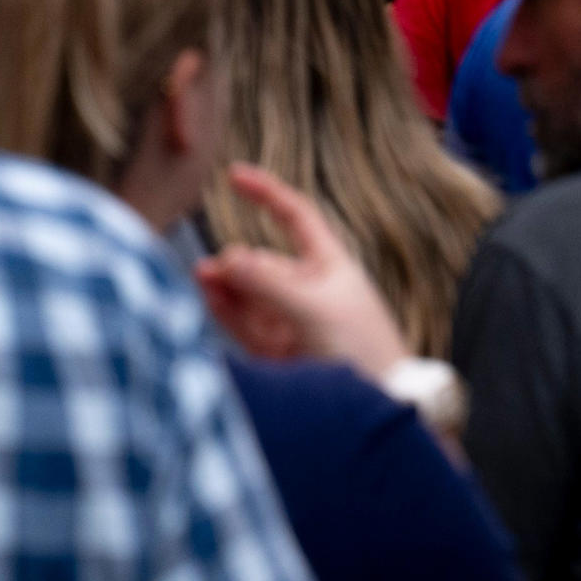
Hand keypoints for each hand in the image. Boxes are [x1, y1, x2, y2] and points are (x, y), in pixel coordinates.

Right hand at [195, 162, 412, 379]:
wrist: (379, 404)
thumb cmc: (361, 350)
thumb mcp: (315, 309)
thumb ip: (267, 284)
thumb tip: (226, 260)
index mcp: (329, 266)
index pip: (296, 217)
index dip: (267, 194)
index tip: (234, 176)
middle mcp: (308, 289)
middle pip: (262, 262)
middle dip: (236, 262)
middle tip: (213, 271)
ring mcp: (290, 320)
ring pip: (249, 294)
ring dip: (225, 286)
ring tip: (201, 279)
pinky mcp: (277, 351)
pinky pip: (245, 322)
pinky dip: (226, 310)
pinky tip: (208, 298)